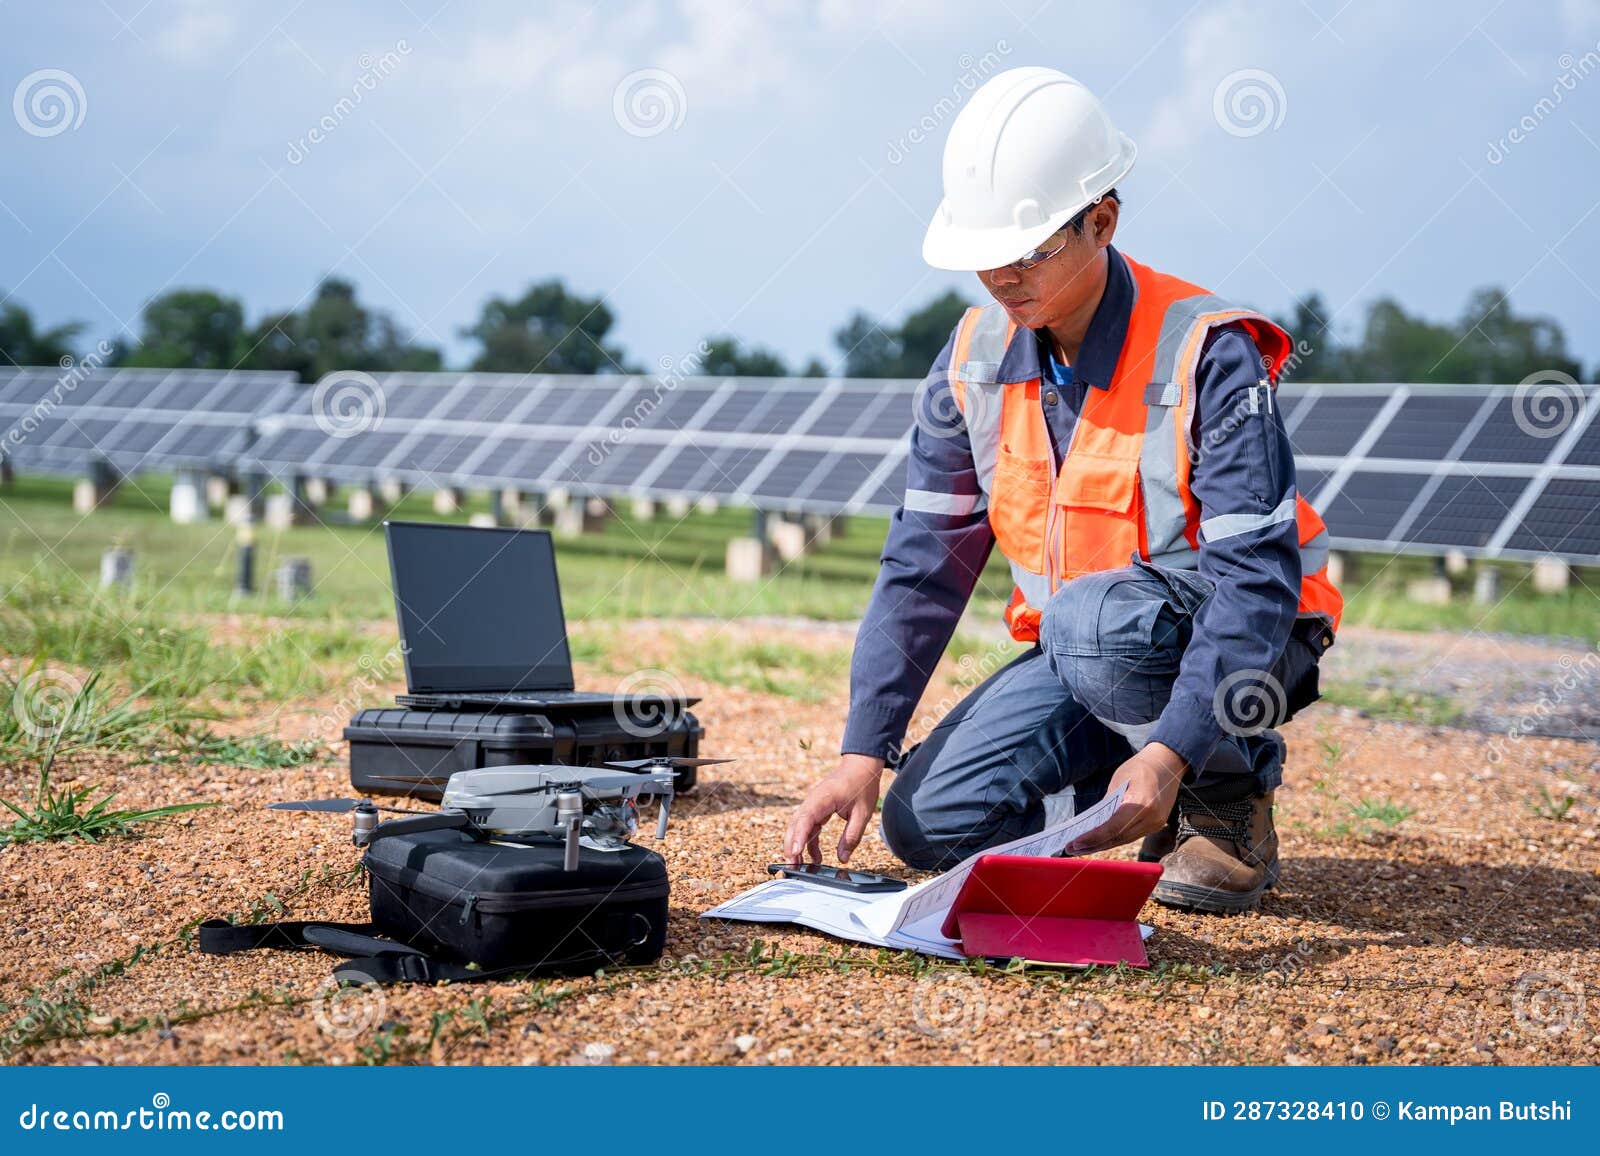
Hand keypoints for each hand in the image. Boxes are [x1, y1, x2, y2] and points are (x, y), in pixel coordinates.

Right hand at [783, 754, 885, 865]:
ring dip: (796, 845)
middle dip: (791, 846)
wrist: (861, 766)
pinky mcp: (816, 809)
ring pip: (798, 827)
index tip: (795, 853)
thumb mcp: (863, 813)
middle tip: (792, 867)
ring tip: (798, 866)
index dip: (799, 837)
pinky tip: (815, 857)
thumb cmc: (862, 786)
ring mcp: (812, 804)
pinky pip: (807, 826)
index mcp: (823, 798)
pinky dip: (808, 842)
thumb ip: (852, 836)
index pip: (806, 819)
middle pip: (796, 825)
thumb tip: (842, 858)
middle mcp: (813, 801)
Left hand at [1064, 742, 1186, 854]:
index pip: (1114, 828)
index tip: (1075, 843)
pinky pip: (1132, 835)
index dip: (1093, 837)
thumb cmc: (1140, 767)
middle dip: (1094, 845)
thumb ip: (1107, 802)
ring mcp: (1156, 824)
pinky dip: (1114, 838)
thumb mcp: (1118, 780)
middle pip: (1118, 838)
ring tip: (1081, 847)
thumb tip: (1092, 823)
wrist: (1168, 764)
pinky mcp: (1156, 825)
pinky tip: (1099, 840)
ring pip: (1124, 840)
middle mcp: (1151, 818)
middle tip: (1072, 849)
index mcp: (1142, 804)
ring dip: (1103, 845)